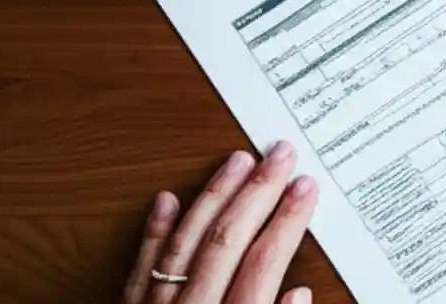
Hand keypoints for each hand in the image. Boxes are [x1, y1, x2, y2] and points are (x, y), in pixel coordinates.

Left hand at [123, 142, 317, 303]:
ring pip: (186, 242)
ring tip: (237, 162)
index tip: (304, 187)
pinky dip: (155, 232)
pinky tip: (166, 199)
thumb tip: (301, 294)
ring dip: (214, 197)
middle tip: (280, 156)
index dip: (288, 221)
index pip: (264, 263)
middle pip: (227, 240)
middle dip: (258, 193)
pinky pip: (141, 267)